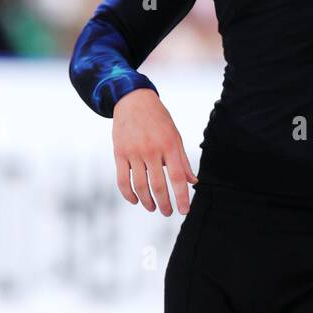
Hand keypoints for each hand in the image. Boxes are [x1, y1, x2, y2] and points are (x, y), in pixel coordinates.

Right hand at [111, 88, 197, 216]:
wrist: (133, 100)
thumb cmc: (159, 119)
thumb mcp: (175, 136)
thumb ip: (183, 160)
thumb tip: (193, 181)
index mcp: (169, 145)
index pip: (177, 177)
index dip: (182, 196)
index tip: (185, 210)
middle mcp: (151, 150)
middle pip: (158, 185)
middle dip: (165, 203)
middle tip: (168, 212)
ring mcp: (133, 152)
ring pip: (140, 185)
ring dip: (148, 201)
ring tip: (153, 208)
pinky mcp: (119, 153)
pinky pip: (122, 180)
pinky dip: (128, 194)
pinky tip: (135, 200)